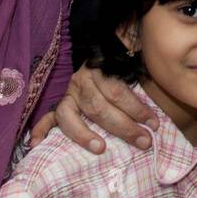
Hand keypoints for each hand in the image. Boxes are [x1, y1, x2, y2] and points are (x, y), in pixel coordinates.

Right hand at [43, 64, 158, 153]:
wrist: (105, 48)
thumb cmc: (124, 65)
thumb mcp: (135, 66)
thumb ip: (144, 83)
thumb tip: (160, 112)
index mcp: (101, 68)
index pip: (119, 92)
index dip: (138, 109)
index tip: (154, 124)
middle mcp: (82, 81)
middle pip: (99, 107)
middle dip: (123, 127)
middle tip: (142, 141)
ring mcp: (69, 94)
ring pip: (71, 115)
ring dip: (85, 134)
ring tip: (100, 149)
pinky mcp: (60, 104)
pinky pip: (48, 118)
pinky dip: (41, 131)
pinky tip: (36, 144)